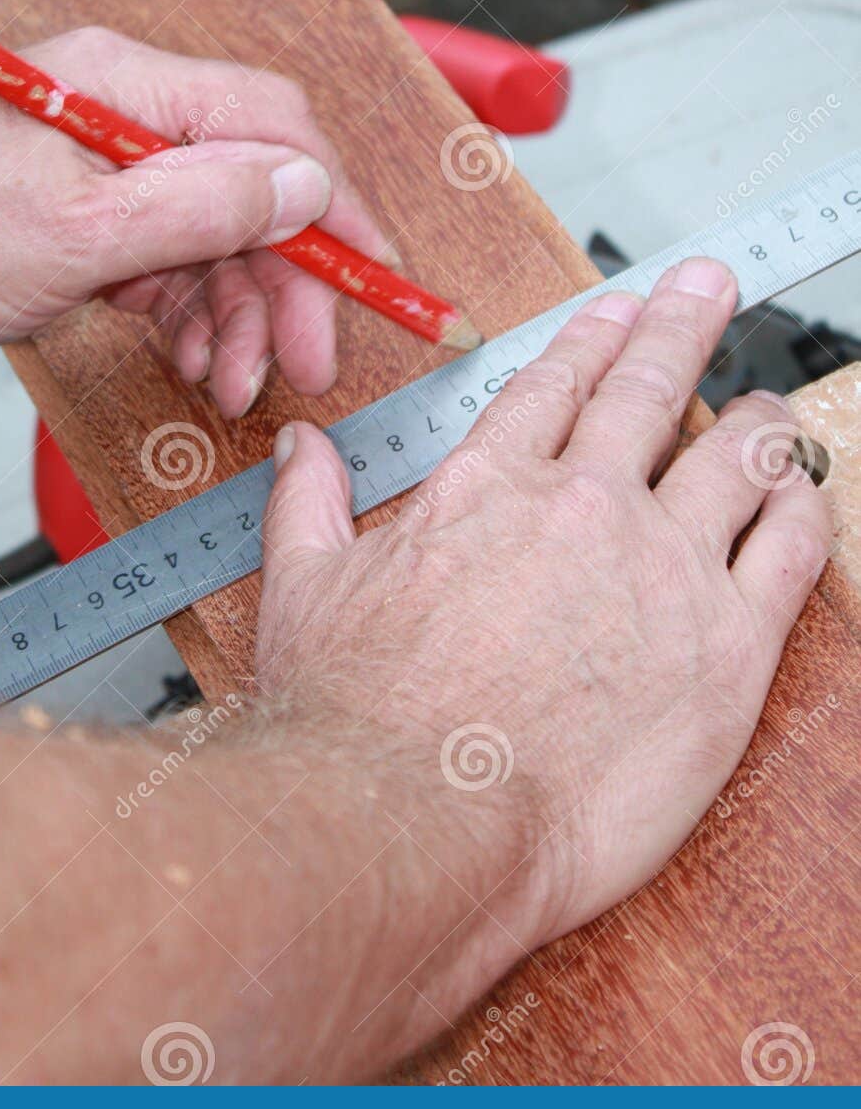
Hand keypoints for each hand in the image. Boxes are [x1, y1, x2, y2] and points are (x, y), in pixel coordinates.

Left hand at [0, 27, 391, 414]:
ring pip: (209, 241)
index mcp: (121, 83)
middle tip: (311, 362)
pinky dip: (186, 320)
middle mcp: (117, 117)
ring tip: (232, 385)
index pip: (272, 125)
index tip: (380, 273)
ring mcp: (96, 173)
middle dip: (285, 283)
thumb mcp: (75, 231)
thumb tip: (305, 186)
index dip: (337, 201)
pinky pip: (163, 269)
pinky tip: (191, 363)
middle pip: (247, 192)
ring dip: (234, 317)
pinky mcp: (75, 226)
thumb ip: (202, 204)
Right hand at [256, 258, 830, 1025]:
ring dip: (758, 422)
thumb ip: (308, 503)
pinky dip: (803, 510)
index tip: (620, 311)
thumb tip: (302, 447)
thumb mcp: (304, 588)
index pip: (555, 387)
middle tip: (709, 285)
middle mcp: (584, 506)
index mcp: (489, 487)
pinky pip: (789, 550)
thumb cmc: (356, 722)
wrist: (420, 822)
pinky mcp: (726, 646)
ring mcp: (663, 568)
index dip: (593, 340)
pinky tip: (807, 497)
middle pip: (651, 390)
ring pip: (737, 460)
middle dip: (683, 325)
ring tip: (770, 407)